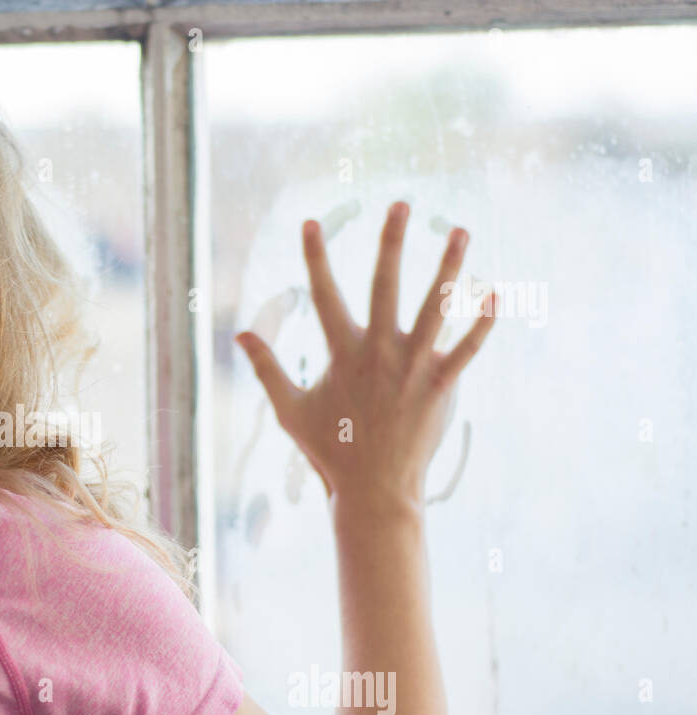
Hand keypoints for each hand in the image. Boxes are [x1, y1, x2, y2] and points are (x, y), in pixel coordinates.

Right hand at [235, 202, 495, 511]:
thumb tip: (240, 333)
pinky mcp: (441, 386)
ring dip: (450, 266)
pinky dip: (482, 323)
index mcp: (342, 353)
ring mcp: (414, 367)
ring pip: (436, 306)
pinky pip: (467, 349)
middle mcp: (379, 351)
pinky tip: (494, 295)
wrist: (373, 489)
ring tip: (460, 231)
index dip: (314, 257)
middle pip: (387, 284)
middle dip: (391, 241)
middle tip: (399, 204)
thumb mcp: (289, 409)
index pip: (324, 294)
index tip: (310, 222)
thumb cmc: (329, 450)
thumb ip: (266, 368)